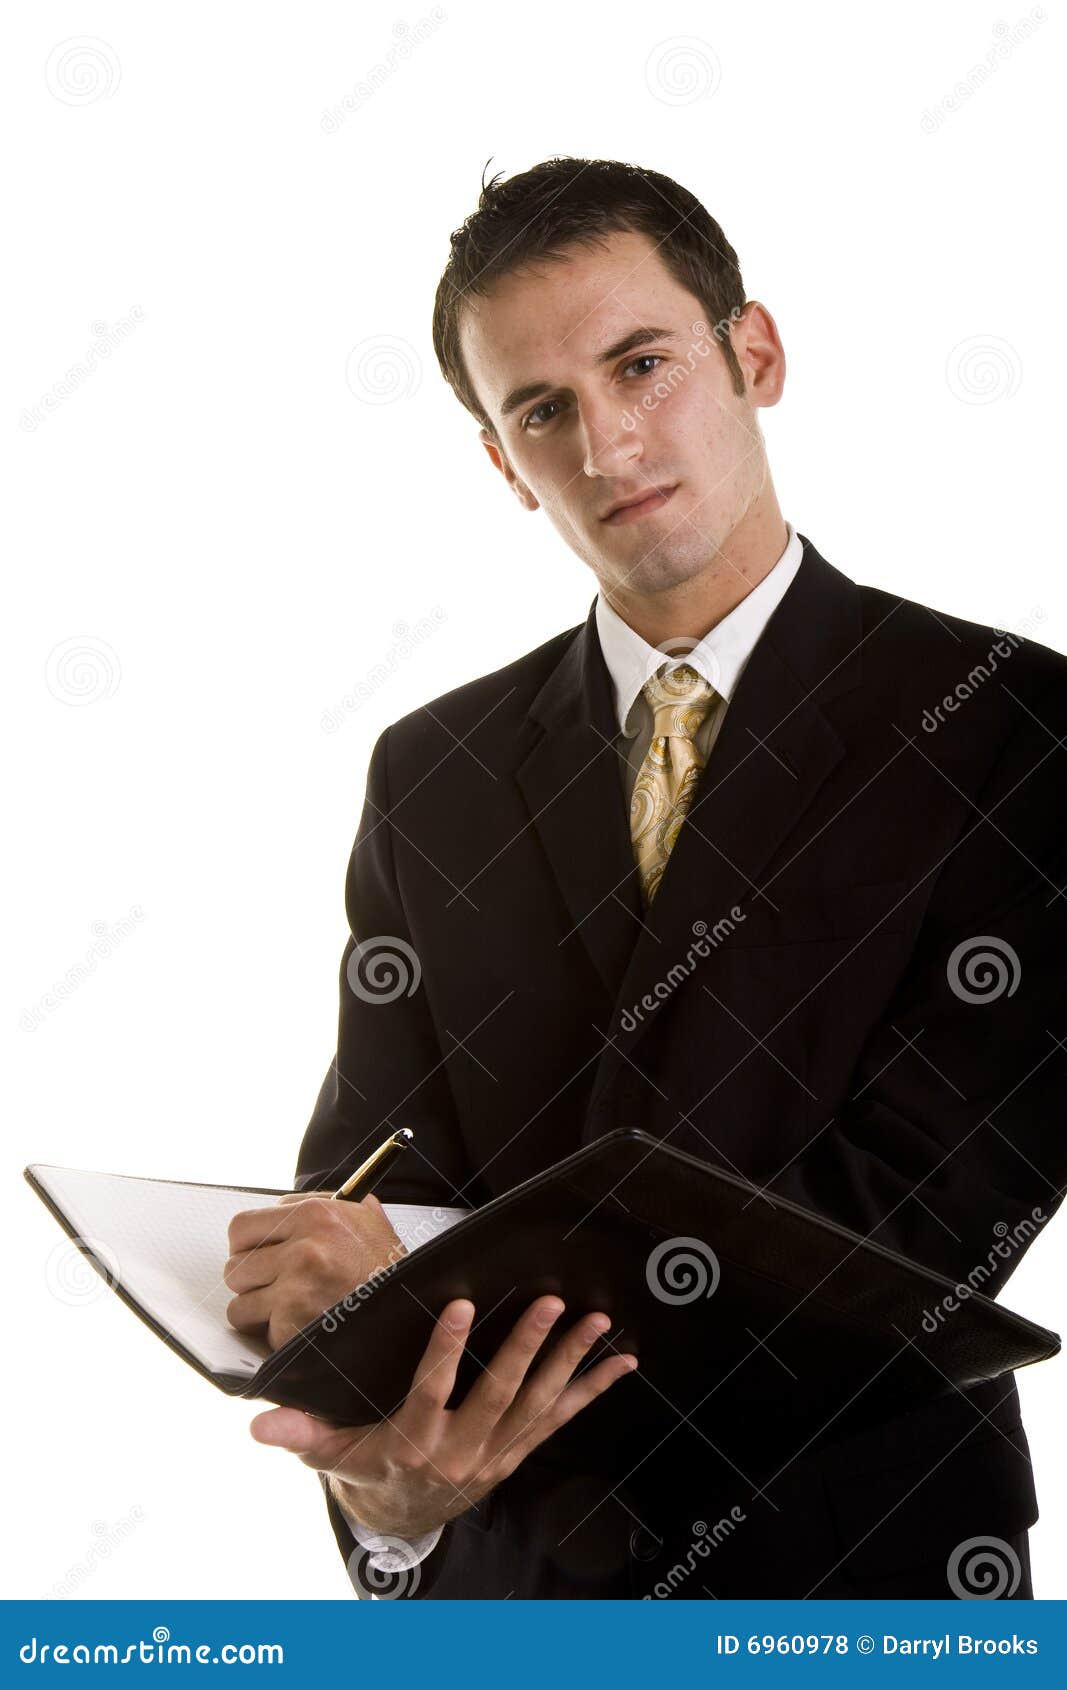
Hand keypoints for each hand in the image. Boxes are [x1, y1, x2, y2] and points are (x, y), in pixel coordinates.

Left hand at [224, 1191, 402, 1349]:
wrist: (412, 1316)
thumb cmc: (387, 1271)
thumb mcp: (366, 1219)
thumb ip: (325, 1204)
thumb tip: (281, 1205)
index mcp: (317, 1212)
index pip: (243, 1226)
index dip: (252, 1247)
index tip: (264, 1258)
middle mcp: (305, 1245)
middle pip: (235, 1263)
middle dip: (252, 1279)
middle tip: (276, 1287)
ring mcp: (297, 1284)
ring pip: (238, 1297)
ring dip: (257, 1308)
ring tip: (287, 1309)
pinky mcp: (293, 1320)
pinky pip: (249, 1325)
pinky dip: (267, 1332)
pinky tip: (296, 1327)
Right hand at [249, 1294, 637, 1539]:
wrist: (406, 1518)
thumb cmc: (368, 1469)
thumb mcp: (331, 1454)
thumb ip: (301, 1434)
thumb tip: (258, 1421)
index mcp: (414, 1440)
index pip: (432, 1390)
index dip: (447, 1350)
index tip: (461, 1306)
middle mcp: (463, 1447)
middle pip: (500, 1392)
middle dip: (527, 1345)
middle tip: (549, 1302)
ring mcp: (499, 1449)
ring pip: (538, 1400)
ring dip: (568, 1359)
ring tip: (594, 1318)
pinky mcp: (521, 1447)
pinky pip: (562, 1416)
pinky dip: (594, 1388)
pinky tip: (622, 1360)